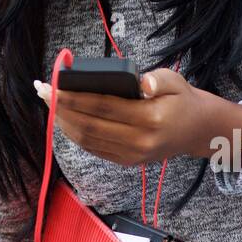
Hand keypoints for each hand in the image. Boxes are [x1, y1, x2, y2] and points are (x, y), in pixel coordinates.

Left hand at [34, 68, 241, 164]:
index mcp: (151, 119)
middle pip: (90, 125)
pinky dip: (75, 134)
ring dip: (64, 122)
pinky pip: (94, 148)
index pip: (104, 107)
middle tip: (43, 91)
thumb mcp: (175, 81)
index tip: (55, 86)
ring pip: (88, 139)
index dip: (76, 97)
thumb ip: (156, 79)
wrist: (198, 131)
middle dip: (62, 108)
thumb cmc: (182, 100)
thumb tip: (139, 82)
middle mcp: (140, 141)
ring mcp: (132, 155)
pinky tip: (64, 119)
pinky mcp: (128, 161)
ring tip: (49, 103)